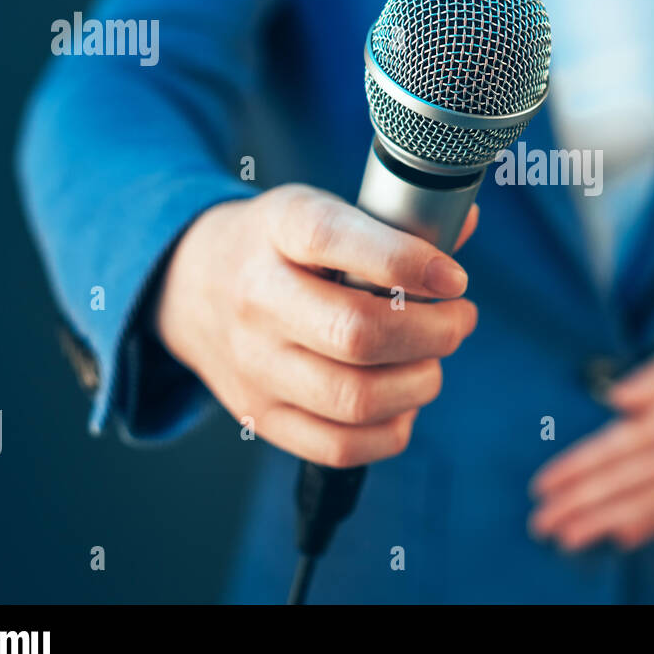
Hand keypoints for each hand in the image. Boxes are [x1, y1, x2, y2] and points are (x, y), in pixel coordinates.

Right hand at [154, 184, 478, 466]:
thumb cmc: (279, 246)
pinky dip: (390, 429)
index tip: (454, 277)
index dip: (408, 261)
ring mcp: (255, 365)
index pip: (336, 240)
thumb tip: (462, 225)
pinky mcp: (260, 415)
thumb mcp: (320, 207)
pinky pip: (341, 446)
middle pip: (358, 333)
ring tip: (431, 360)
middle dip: (434, 332)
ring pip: (356, 398)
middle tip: (459, 320)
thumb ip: (394, 219)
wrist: (192, 286)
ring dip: (420, 382)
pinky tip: (402, 401)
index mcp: (278, 229)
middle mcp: (258, 298)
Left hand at [529, 320, 653, 550]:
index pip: (618, 448)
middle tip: (542, 523)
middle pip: (627, 483)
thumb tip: (616, 401)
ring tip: (569, 537)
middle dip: (580, 505)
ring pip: (651, 505)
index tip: (544, 485)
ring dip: (605, 523)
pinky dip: (652, 525)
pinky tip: (621, 535)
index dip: (578, 468)